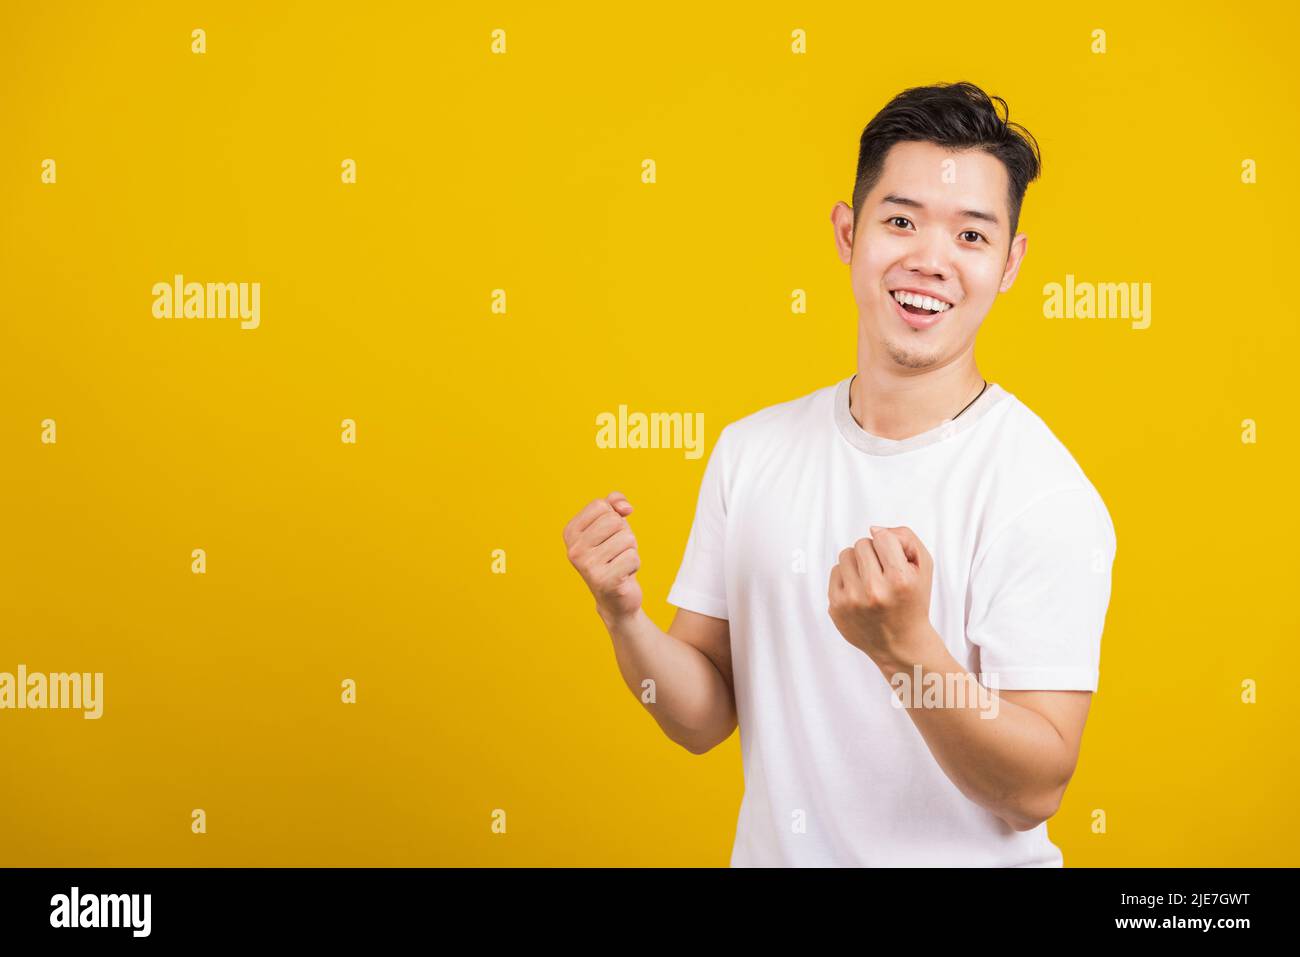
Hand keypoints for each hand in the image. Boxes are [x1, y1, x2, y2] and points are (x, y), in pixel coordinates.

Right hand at [563, 491, 641, 624]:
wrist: (616, 596)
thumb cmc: (613, 555)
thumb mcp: (612, 525)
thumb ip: (614, 503)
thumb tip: (624, 507)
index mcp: (570, 532)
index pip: (601, 505)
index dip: (614, 517)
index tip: (608, 535)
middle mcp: (574, 549)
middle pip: (614, 521)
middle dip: (624, 534)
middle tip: (616, 552)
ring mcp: (587, 566)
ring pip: (627, 538)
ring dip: (630, 550)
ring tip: (619, 563)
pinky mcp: (603, 581)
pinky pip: (633, 557)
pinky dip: (634, 565)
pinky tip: (623, 575)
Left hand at [828, 525, 934, 662]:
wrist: (901, 643)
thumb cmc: (913, 601)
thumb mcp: (924, 567)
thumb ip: (906, 538)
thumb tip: (874, 529)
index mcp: (900, 580)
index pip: (882, 537)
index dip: (888, 544)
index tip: (893, 558)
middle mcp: (875, 591)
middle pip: (862, 544)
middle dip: (873, 553)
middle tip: (883, 571)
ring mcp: (852, 600)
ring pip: (845, 554)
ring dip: (857, 563)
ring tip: (870, 580)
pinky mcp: (836, 607)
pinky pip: (835, 571)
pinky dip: (847, 577)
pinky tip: (860, 591)